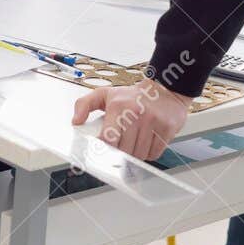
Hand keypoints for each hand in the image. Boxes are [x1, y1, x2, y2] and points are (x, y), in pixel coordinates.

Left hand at [70, 79, 190, 161]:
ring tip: (135, 141)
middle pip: (124, 151)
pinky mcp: (167, 128)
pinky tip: (147, 141)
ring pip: (139, 155)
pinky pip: (154, 154)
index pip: (108, 139)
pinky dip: (149, 153)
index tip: (104, 151)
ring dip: (135, 154)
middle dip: (121, 152)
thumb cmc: (132, 96)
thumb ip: (84, 105)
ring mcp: (153, 122)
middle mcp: (136, 114)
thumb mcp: (105, 94)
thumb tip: (76, 121)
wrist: (164, 89)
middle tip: (122, 143)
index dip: (105, 149)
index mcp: (118, 107)